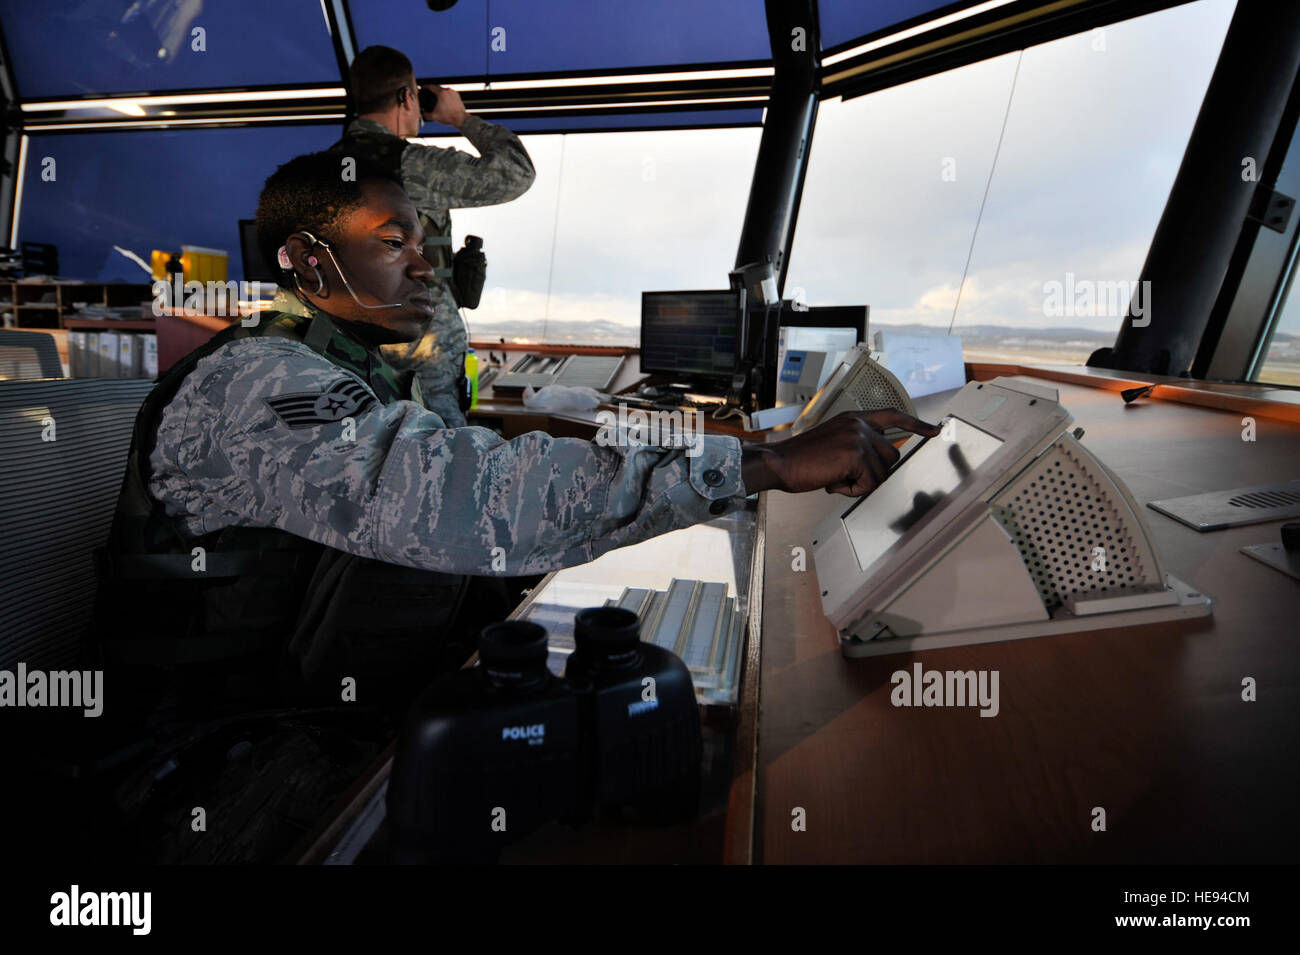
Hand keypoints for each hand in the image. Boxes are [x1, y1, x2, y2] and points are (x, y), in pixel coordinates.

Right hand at [423, 84, 467, 127]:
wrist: (460, 119)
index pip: (431, 86)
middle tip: (429, 94)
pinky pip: (449, 93)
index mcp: (441, 93)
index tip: (423, 87)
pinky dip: (446, 96)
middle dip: (433, 91)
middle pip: (437, 88)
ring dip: (440, 93)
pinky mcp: (457, 95)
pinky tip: (444, 101)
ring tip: (437, 99)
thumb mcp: (434, 117)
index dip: (426, 86)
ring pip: (444, 90)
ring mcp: (453, 92)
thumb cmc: (449, 117)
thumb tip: (423, 114)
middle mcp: (447, 91)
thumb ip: (426, 115)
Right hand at [741, 409, 940, 496]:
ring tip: (834, 478)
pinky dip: (851, 490)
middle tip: (844, 476)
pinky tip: (832, 482)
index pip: (892, 415)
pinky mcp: (855, 454)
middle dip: (872, 474)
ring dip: (859, 484)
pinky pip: (868, 483)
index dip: (915, 425)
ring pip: (880, 473)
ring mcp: (858, 437)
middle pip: (890, 456)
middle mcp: (858, 424)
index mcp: (853, 419)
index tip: (933, 430)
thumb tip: (876, 463)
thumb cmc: (801, 459)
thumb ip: (855, 445)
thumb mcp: (833, 443)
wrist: (779, 463)